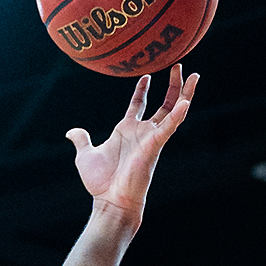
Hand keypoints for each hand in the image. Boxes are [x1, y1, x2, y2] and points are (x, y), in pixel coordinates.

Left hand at [68, 63, 198, 220]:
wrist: (110, 200)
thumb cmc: (101, 182)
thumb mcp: (86, 155)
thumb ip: (81, 140)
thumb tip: (71, 132)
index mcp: (126, 130)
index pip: (138, 104)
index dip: (143, 89)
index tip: (147, 75)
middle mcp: (142, 132)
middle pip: (164, 103)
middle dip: (173, 85)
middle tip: (179, 66)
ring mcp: (151, 137)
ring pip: (174, 111)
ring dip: (185, 93)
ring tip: (195, 75)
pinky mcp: (155, 145)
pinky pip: (170, 127)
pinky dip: (179, 114)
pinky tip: (186, 101)